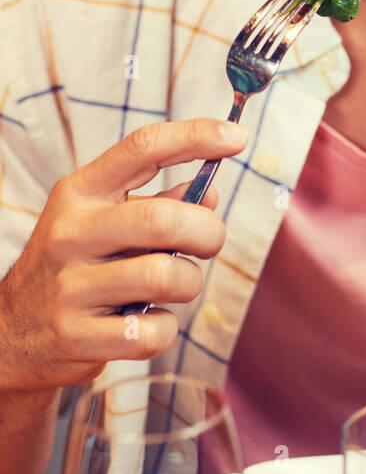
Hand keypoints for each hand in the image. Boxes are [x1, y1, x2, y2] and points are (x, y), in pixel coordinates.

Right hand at [0, 119, 246, 392]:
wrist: (12, 333)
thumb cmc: (75, 267)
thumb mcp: (101, 222)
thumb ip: (157, 204)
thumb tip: (209, 196)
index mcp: (79, 193)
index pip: (141, 149)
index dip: (195, 137)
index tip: (236, 136)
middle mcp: (69, 233)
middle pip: (164, 220)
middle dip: (208, 233)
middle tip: (208, 244)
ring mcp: (69, 287)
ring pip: (167, 277)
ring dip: (189, 283)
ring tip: (174, 287)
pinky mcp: (76, 337)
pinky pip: (153, 332)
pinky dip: (164, 328)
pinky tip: (145, 322)